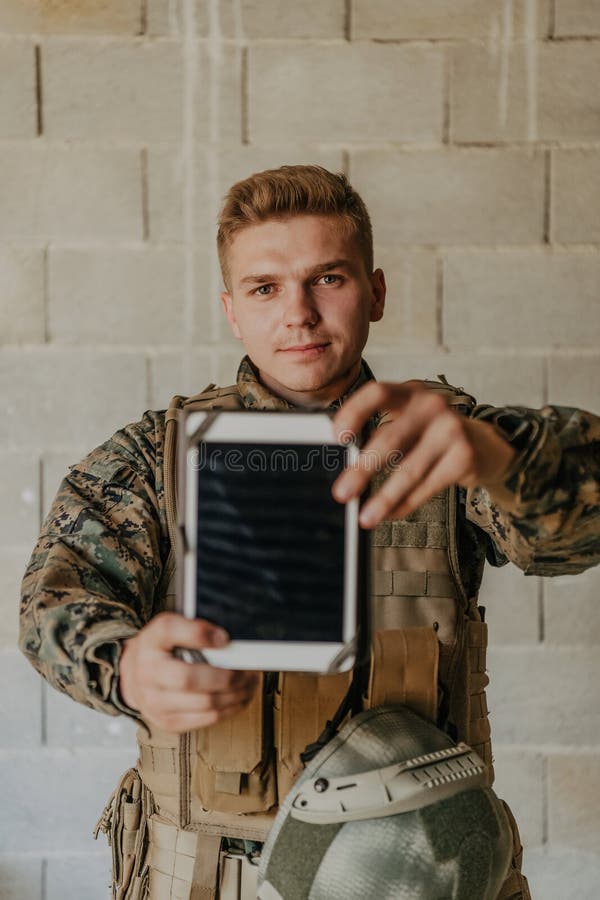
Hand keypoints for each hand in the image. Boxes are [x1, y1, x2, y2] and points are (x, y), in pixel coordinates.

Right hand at [119, 612, 258, 732]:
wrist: (133, 676)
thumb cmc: (158, 649)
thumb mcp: (168, 627)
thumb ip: (192, 627)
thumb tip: (222, 639)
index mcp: (150, 644)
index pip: (171, 632)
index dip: (199, 635)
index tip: (224, 638)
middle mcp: (148, 675)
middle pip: (193, 679)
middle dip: (229, 675)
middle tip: (249, 670)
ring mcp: (156, 704)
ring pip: (206, 703)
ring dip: (236, 694)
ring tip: (250, 683)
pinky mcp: (169, 722)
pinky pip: (207, 718)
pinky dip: (230, 708)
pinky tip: (239, 698)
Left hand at [331, 381, 516, 527]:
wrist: (483, 444)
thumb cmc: (431, 434)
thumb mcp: (407, 422)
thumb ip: (379, 434)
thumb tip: (343, 467)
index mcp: (409, 392)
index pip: (378, 393)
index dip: (355, 412)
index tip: (336, 436)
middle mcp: (431, 405)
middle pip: (390, 437)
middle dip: (363, 469)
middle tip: (342, 492)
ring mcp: (450, 429)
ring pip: (409, 469)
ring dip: (384, 497)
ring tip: (366, 517)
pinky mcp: (464, 456)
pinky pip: (427, 486)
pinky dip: (405, 503)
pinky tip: (390, 514)